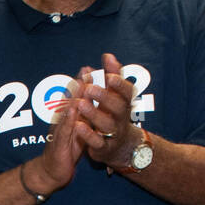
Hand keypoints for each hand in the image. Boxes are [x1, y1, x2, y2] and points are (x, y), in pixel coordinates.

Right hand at [26, 75, 86, 195]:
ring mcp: (59, 131)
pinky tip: (74, 108)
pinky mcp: (58, 143)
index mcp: (68, 118)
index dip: (83, 83)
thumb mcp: (77, 131)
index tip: (90, 68)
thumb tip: (92, 102)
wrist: (51, 172)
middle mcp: (62, 121)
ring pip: (67, 111)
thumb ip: (83, 117)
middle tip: (86, 69)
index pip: (76, 98)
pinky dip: (69, 118)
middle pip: (70, 100)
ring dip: (74, 97)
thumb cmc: (65, 151)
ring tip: (82, 84)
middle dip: (78, 84)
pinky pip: (65, 129)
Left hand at [74, 53, 138, 168]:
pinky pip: (97, 142)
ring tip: (80, 104)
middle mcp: (122, 117)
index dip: (120, 84)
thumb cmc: (113, 114)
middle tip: (90, 88)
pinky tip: (77, 125)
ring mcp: (114, 133)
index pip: (127, 92)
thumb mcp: (114, 96)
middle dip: (104, 97)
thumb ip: (112, 76)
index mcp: (124, 102)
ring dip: (93, 114)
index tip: (109, 76)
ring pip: (106, 124)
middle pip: (118, 107)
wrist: (118, 146)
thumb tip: (107, 56)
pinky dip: (88, 134)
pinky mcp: (104, 148)